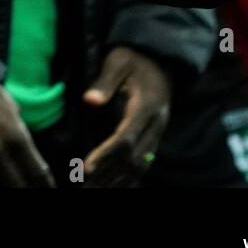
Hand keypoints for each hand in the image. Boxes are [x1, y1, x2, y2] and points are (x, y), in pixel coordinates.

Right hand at [0, 86, 54, 187]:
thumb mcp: (11, 109)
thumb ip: (19, 134)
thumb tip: (28, 159)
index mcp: (14, 135)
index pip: (37, 173)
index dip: (44, 187)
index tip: (47, 191)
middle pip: (16, 186)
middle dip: (23, 191)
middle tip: (25, 190)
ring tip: (2, 189)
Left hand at [81, 47, 170, 186]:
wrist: (160, 58)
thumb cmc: (134, 57)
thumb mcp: (118, 61)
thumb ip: (105, 81)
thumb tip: (89, 101)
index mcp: (146, 107)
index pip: (125, 139)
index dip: (106, 155)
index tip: (87, 169)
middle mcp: (156, 124)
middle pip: (134, 159)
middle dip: (110, 175)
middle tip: (86, 186)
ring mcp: (158, 131)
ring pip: (141, 165)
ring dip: (120, 180)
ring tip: (96, 190)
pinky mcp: (156, 135)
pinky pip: (146, 161)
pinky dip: (131, 176)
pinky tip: (116, 184)